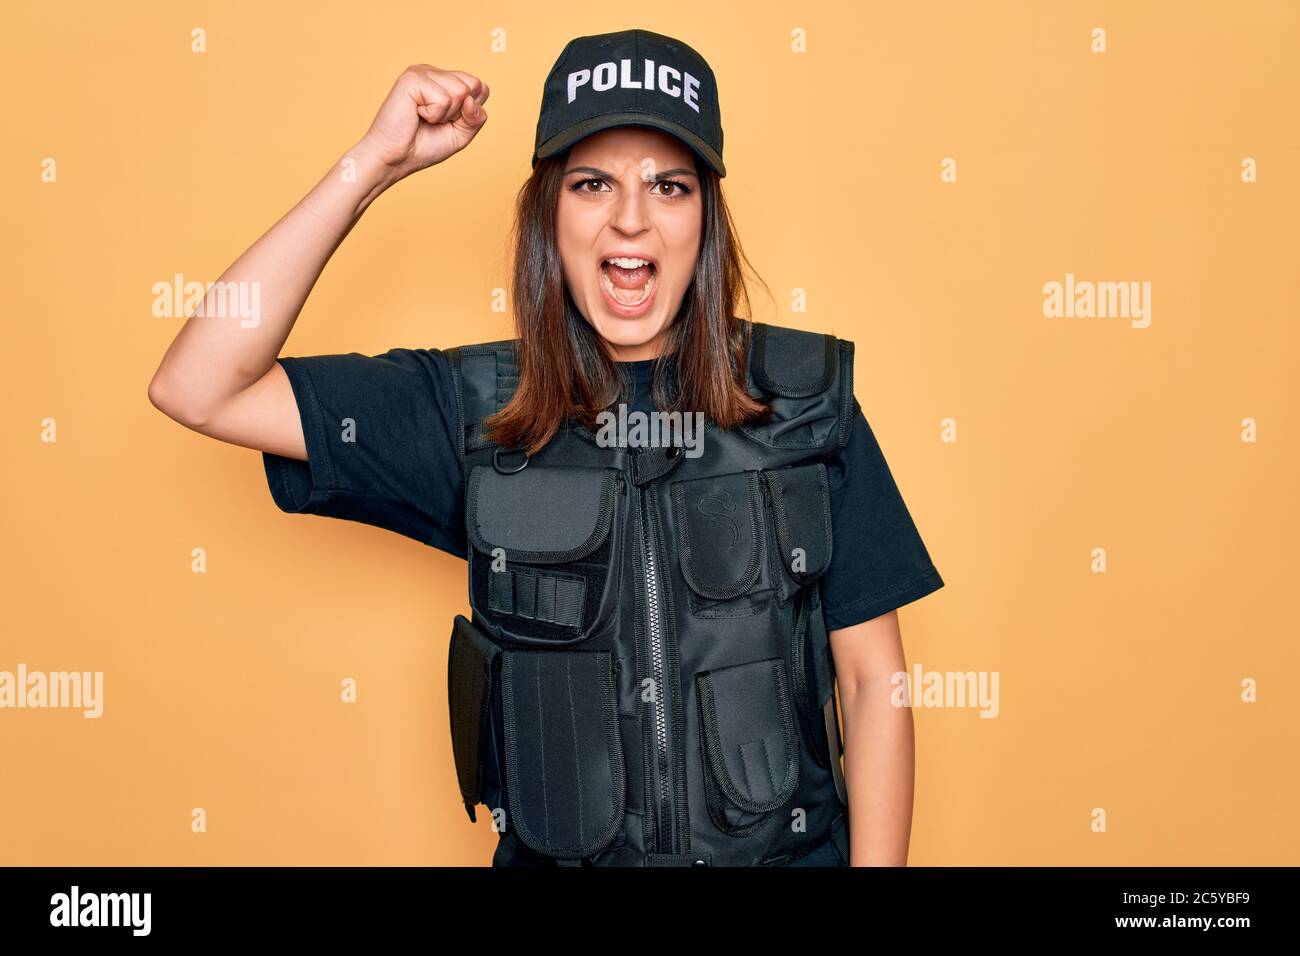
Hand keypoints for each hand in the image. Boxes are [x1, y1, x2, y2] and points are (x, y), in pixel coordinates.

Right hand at [357, 64, 489, 181]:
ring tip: (423, 117)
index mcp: (444, 81)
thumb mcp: (460, 135)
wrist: (396, 159)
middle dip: (459, 113)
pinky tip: (416, 114)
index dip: (470, 112)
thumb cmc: (423, 146)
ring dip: (445, 115)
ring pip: (460, 91)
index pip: (480, 87)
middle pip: (473, 86)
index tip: (447, 122)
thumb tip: (471, 99)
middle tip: (434, 121)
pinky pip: (444, 98)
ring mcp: (422, 72)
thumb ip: (475, 117)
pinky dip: (434, 114)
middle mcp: (433, 72)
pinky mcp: (412, 78)